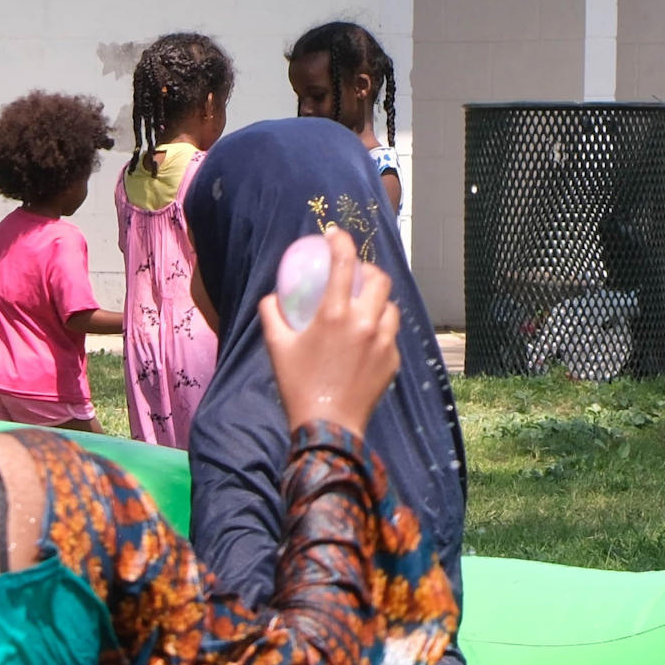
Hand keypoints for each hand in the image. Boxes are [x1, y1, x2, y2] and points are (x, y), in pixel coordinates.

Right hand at [254, 230, 406, 439]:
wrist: (328, 428)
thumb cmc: (298, 387)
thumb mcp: (277, 350)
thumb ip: (272, 317)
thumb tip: (272, 298)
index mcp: (334, 314)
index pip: (344, 263)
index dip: (341, 242)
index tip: (335, 236)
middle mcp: (364, 322)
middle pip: (381, 279)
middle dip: (370, 272)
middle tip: (357, 278)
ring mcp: (383, 342)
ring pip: (391, 308)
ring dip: (379, 304)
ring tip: (366, 312)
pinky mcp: (393, 361)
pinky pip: (391, 337)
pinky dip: (380, 333)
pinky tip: (366, 345)